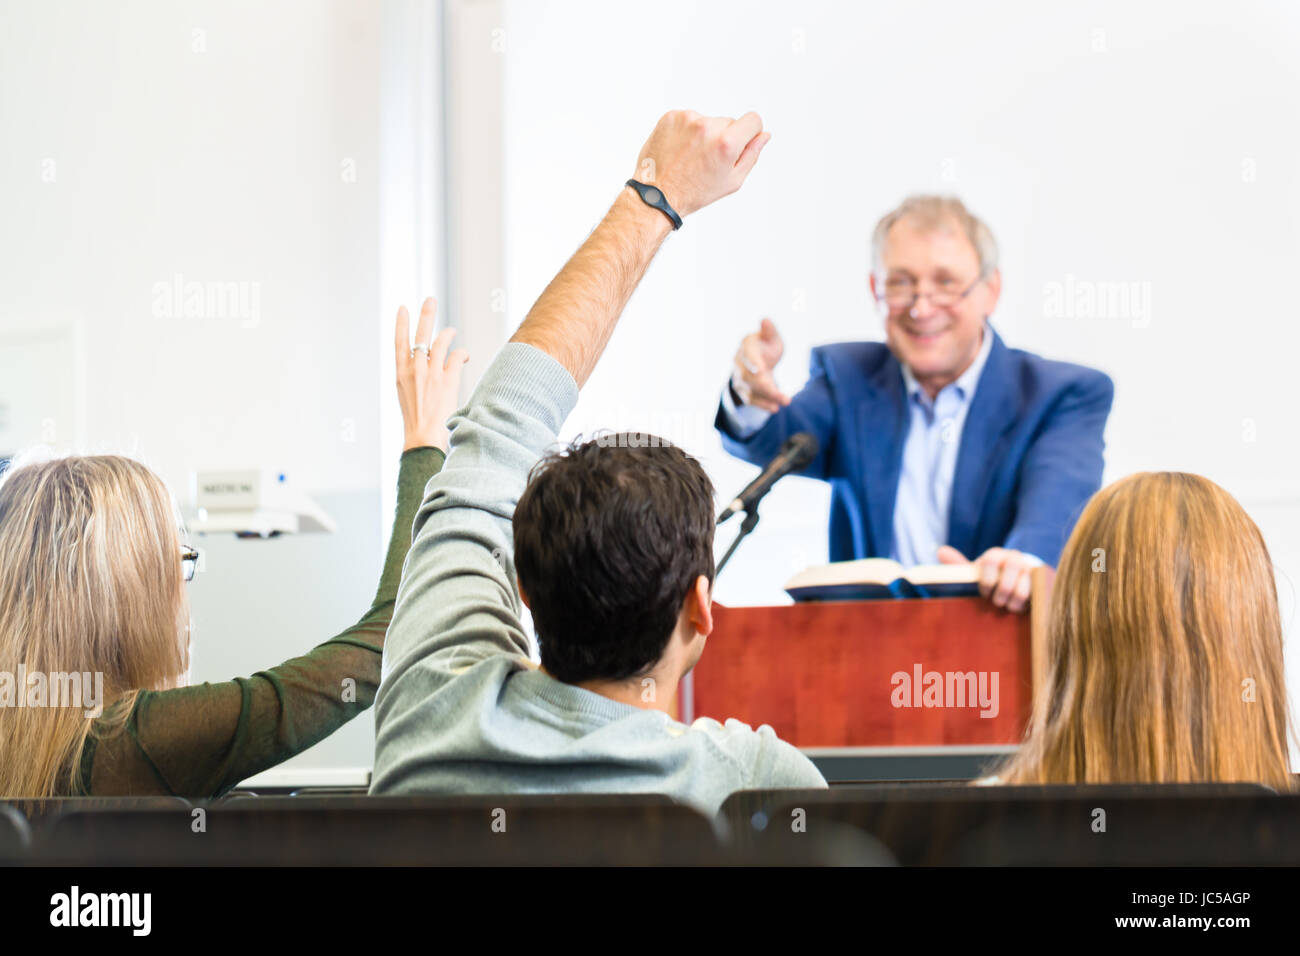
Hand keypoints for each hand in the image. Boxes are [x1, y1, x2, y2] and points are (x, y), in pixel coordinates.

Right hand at [395, 297, 468, 452]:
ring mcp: (430, 374)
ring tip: (452, 331)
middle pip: (421, 335)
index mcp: (400, 373)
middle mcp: (414, 370)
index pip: (399, 342)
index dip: (401, 324)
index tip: (402, 308)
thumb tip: (423, 364)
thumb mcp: (406, 395)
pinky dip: (462, 354)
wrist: (421, 438)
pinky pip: (456, 357)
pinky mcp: (447, 380)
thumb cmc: (416, 422)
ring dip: (449, 334)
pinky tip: (464, 356)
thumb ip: (412, 377)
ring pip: (441, 342)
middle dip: (426, 315)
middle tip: (430, 299)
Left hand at [632, 110, 770, 217]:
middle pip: (729, 122)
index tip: (741, 142)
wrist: (657, 194)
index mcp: (726, 143)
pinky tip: (679, 150)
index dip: (750, 132)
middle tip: (708, 160)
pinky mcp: (671, 116)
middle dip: (723, 137)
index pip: (753, 119)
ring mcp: (687, 119)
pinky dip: (686, 132)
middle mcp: (707, 127)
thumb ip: (751, 155)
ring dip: (703, 134)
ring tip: (691, 157)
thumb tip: (764, 135)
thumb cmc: (694, 192)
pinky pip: (688, 119)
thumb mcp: (732, 181)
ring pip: (707, 121)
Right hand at [731, 318, 789, 411]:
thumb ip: (769, 331)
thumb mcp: (771, 337)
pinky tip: (775, 408)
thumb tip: (765, 320)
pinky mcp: (743, 390)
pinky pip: (751, 400)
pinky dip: (762, 404)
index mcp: (746, 347)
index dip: (752, 363)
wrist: (757, 359)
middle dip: (766, 387)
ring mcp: (739, 378)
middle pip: (749, 378)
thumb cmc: (765, 346)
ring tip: (784, 402)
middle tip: (784, 396)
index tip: (760, 370)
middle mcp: (739, 364)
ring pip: (750, 390)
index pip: (748, 356)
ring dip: (766, 398)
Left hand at [937, 545, 1034, 613]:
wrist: (1023, 581)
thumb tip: (940, 550)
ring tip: (1009, 605)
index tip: (984, 592)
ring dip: (1013, 602)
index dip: (987, 579)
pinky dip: (1026, 605)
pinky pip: (1035, 596)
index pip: (991, 560)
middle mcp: (1015, 557)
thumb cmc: (994, 579)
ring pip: (1022, 589)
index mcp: (996, 554)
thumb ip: (960, 565)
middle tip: (998, 601)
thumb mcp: (977, 574)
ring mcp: (1031, 569)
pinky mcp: (1044, 582)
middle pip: (1009, 576)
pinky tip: (1023, 607)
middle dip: (1001, 593)